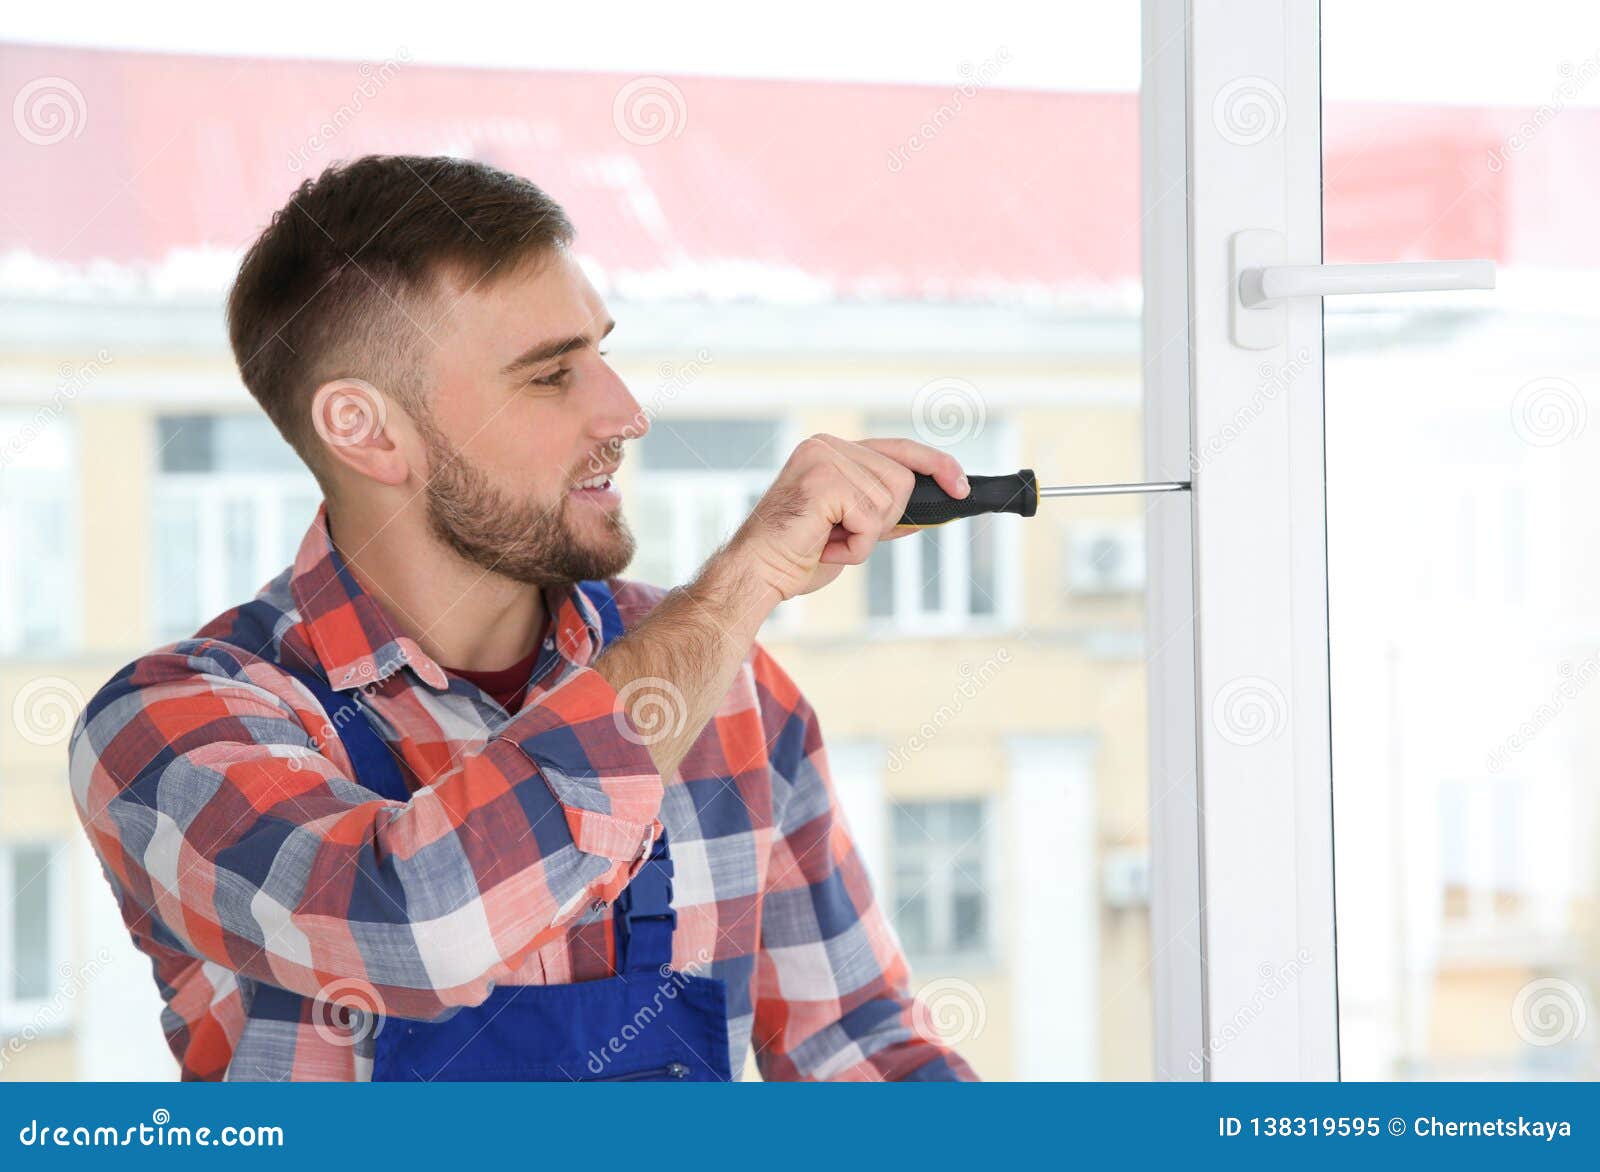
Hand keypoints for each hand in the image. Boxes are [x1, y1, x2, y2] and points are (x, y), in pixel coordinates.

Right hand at [721, 434, 969, 603]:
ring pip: (889, 501)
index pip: (900, 449)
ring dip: (865, 536)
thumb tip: (930, 507)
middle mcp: (828, 446)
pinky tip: (824, 546)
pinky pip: (871, 518)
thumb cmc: (797, 555)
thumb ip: (884, 511)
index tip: (961, 488)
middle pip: (902, 480)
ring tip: (828, 541)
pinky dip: (855, 546)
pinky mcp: (823, 480)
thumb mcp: (853, 529)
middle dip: (882, 521)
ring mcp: (823, 458)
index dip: (937, 466)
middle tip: (840, 536)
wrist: (756, 574)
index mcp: (833, 450)